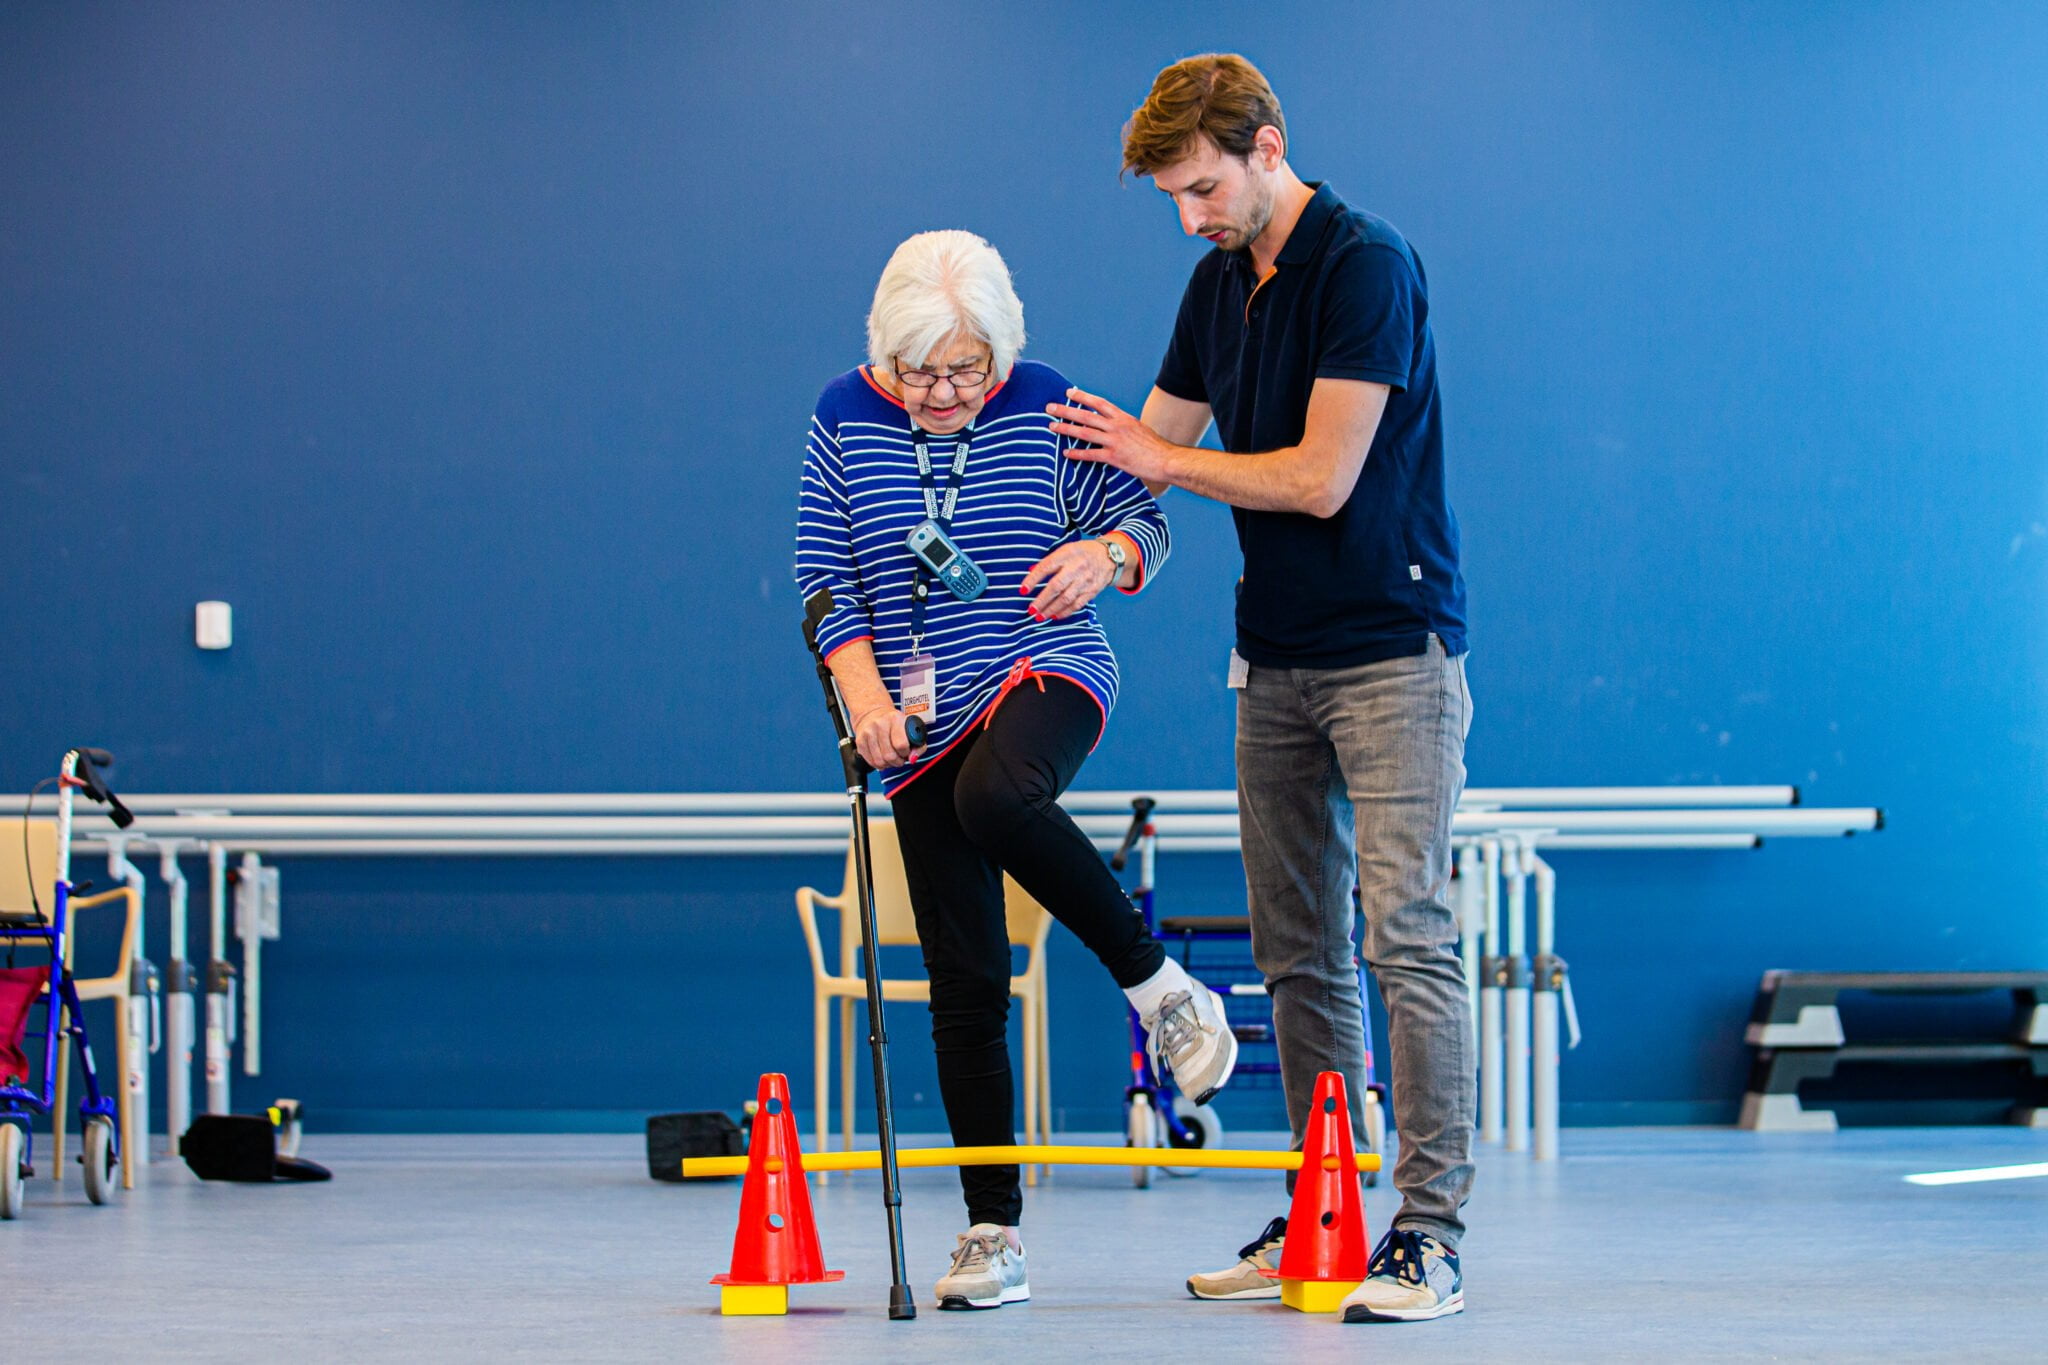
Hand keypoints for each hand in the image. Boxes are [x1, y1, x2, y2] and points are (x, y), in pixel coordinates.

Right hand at [852, 706, 924, 769]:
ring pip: (879, 761)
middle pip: (889, 755)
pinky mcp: (860, 741)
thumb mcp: (910, 727)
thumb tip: (913, 759)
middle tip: (899, 758)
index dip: (905, 753)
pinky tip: (882, 757)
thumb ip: (918, 745)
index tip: (906, 752)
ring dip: (888, 764)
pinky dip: (879, 764)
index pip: (901, 745)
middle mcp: (880, 724)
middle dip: (897, 762)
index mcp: (895, 719)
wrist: (872, 712)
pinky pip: (871, 762)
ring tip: (891, 757)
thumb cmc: (894, 722)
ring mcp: (868, 733)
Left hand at [1021, 538, 1116, 621]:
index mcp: (1067, 554)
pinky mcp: (1092, 591)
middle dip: (1042, 600)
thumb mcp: (1065, 549)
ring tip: (1039, 616)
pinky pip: (1077, 604)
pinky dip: (1065, 612)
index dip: (1033, 579)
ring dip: (1051, 609)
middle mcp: (1076, 568)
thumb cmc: (1082, 553)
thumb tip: (1030, 571)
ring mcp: (1085, 581)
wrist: (1109, 557)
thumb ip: (1049, 561)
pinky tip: (1054, 616)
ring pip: (1066, 598)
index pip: (1046, 567)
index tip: (1022, 590)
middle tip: (1030, 609)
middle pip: (1056, 586)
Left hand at [1047, 387, 1178, 483]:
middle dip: (1066, 410)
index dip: (1083, 397)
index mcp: (1123, 418)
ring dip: (1066, 429)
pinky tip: (1065, 453)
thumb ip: (1124, 427)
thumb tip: (1112, 427)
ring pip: (1084, 433)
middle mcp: (1117, 426)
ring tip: (1051, 427)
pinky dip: (1077, 454)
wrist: (1167, 460)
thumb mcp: (1139, 429)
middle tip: (1050, 407)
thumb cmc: (1155, 447)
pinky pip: (1091, 454)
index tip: (1069, 392)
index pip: (1099, 403)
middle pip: (1086, 415)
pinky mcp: (1115, 457)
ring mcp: (1115, 441)